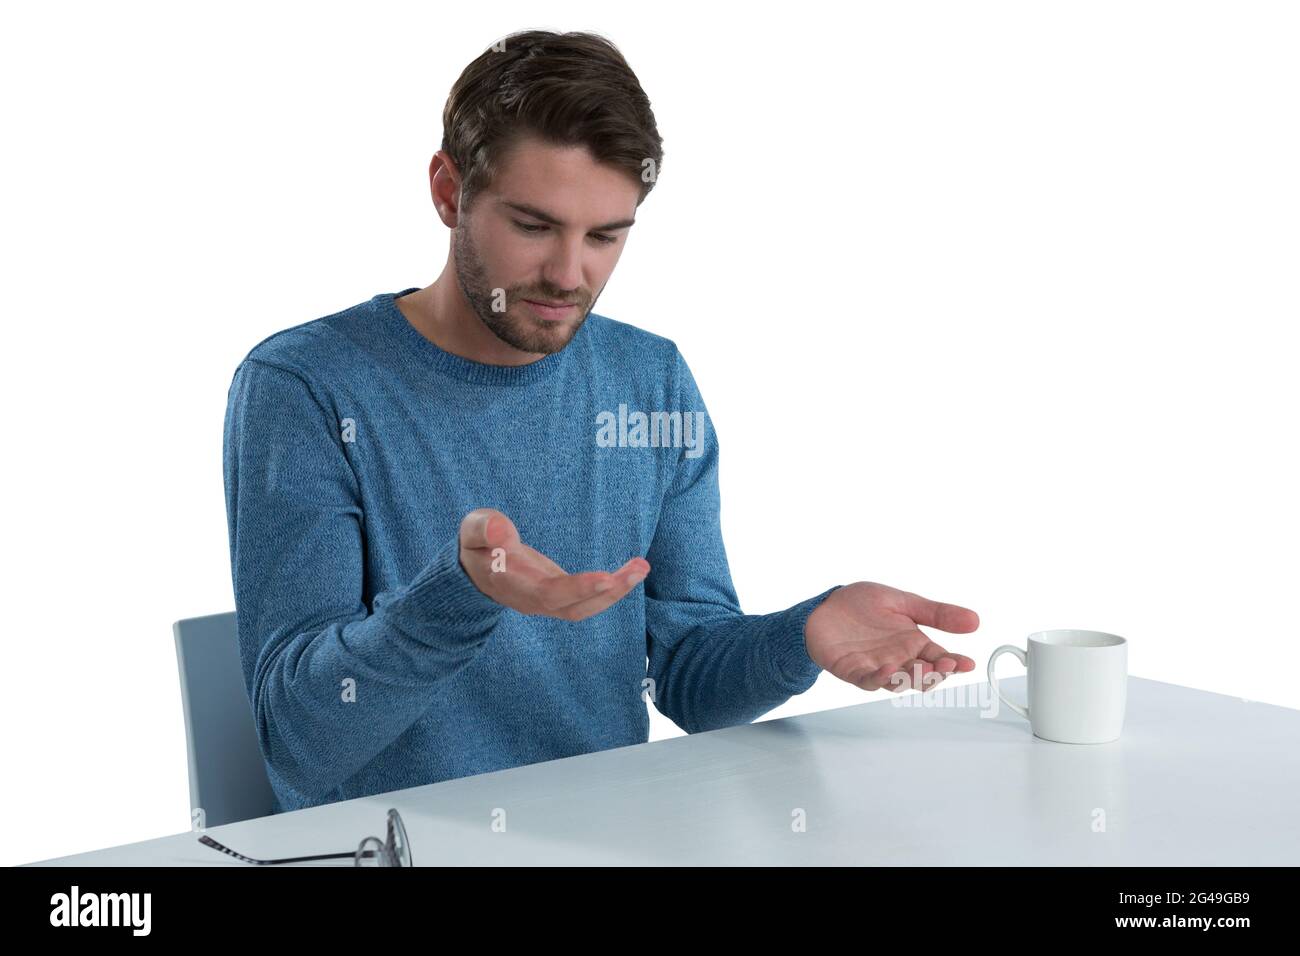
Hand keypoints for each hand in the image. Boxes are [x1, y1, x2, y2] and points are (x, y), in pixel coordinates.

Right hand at [458, 508, 649, 620]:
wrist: (475, 568)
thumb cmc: (477, 544)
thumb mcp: (473, 529)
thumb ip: (484, 529)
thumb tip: (500, 531)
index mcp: (513, 585)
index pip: (547, 594)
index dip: (577, 589)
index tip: (605, 579)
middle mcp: (533, 601)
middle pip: (574, 608)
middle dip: (608, 592)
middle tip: (638, 569)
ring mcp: (548, 602)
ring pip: (585, 607)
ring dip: (616, 591)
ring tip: (641, 567)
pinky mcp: (560, 595)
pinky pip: (589, 598)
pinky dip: (611, 587)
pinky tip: (631, 570)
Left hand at [804, 582, 979, 692]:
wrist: (825, 605)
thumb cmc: (861, 605)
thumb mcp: (904, 602)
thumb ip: (936, 613)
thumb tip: (974, 620)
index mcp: (913, 644)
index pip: (940, 659)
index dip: (955, 664)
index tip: (968, 663)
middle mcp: (898, 659)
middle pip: (922, 676)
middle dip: (935, 674)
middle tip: (944, 665)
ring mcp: (876, 667)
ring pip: (897, 683)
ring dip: (910, 679)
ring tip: (922, 669)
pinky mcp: (852, 670)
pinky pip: (867, 680)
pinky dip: (878, 678)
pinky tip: (889, 670)